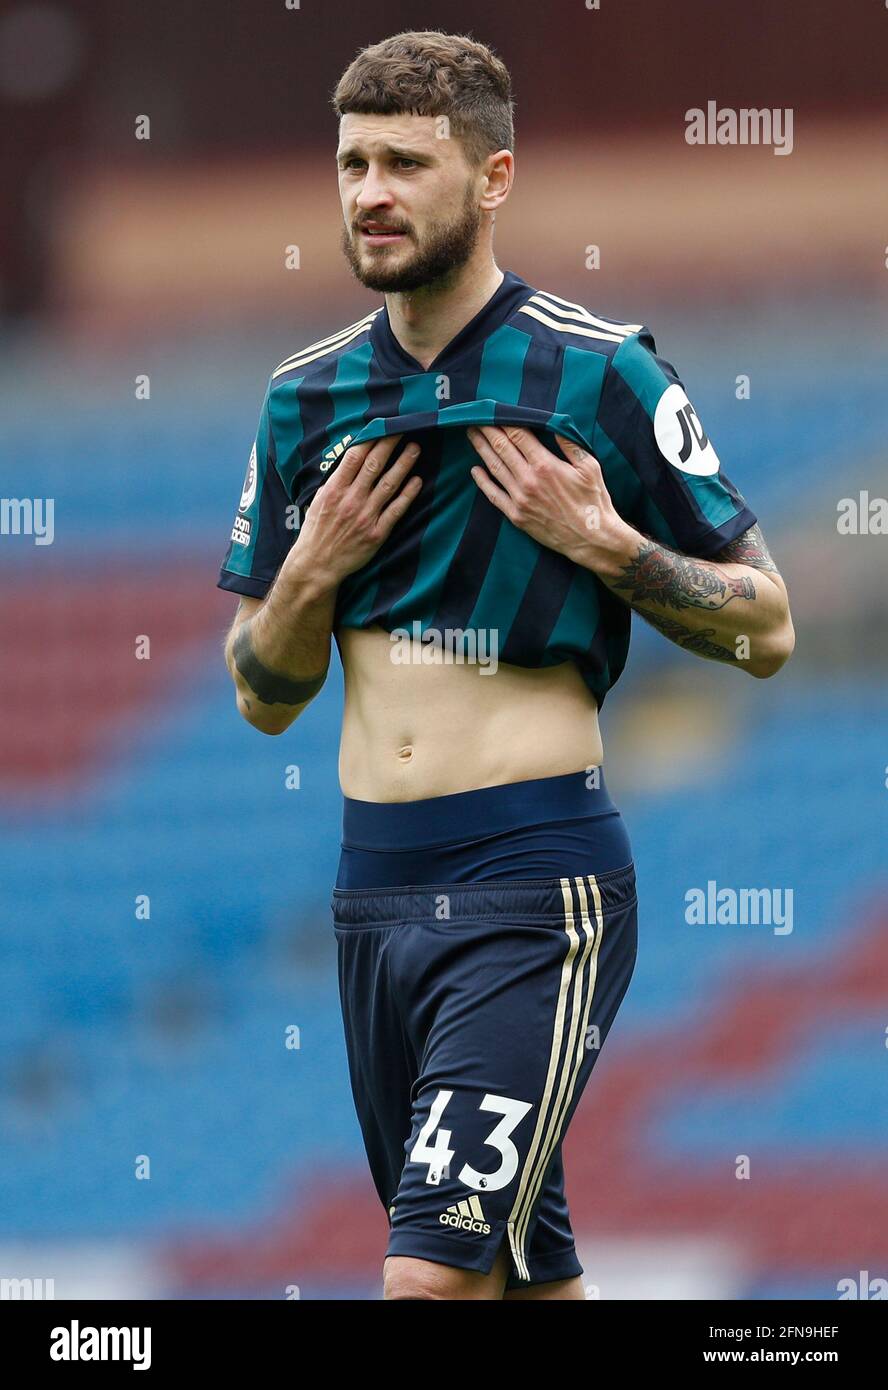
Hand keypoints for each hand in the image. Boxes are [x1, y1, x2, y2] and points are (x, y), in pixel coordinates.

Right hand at [291, 433, 421, 585]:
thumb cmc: (316, 531)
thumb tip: (351, 462)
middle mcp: (351, 500)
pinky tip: (417, 481)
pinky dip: (407, 495)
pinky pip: (396, 510)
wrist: (317, 564)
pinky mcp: (377, 533)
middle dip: (390, 445)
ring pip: (388, 484)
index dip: (370, 439)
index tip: (382, 426)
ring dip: (403, 464)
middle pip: (374, 465)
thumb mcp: (319, 501)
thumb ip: (335, 482)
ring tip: (415, 449)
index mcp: (334, 489)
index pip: (354, 457)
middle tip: (403, 429)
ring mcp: (365, 516)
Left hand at [466, 425, 638, 576]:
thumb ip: (570, 444)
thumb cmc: (593, 501)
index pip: (518, 435)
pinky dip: (482, 482)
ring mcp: (519, 499)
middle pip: (501, 448)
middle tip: (476, 418)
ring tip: (472, 436)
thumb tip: (554, 424)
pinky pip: (493, 495)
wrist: (591, 539)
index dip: (503, 421)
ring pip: (494, 468)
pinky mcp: (516, 516)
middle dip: (487, 431)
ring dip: (481, 450)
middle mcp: (528, 480)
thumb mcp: (589, 467)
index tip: (494, 411)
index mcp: (545, 464)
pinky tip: (475, 470)